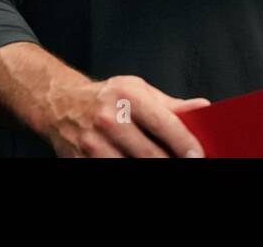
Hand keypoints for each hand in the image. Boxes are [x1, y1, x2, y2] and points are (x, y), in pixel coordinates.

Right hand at [44, 74, 211, 157]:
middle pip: (149, 154)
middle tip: (187, 164)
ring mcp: (93, 144)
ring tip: (163, 162)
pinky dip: (128, 171)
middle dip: (171, 162)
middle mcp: (109, 119)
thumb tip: (201, 108)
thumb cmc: (104, 96)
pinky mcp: (82, 161)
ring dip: (152, 169)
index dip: (184, 142)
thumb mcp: (137, 89)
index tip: (198, 154)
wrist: (60, 105)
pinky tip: (134, 164)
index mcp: (126, 96)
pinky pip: (112, 172)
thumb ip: (170, 104)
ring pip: (131, 167)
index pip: (163, 123)